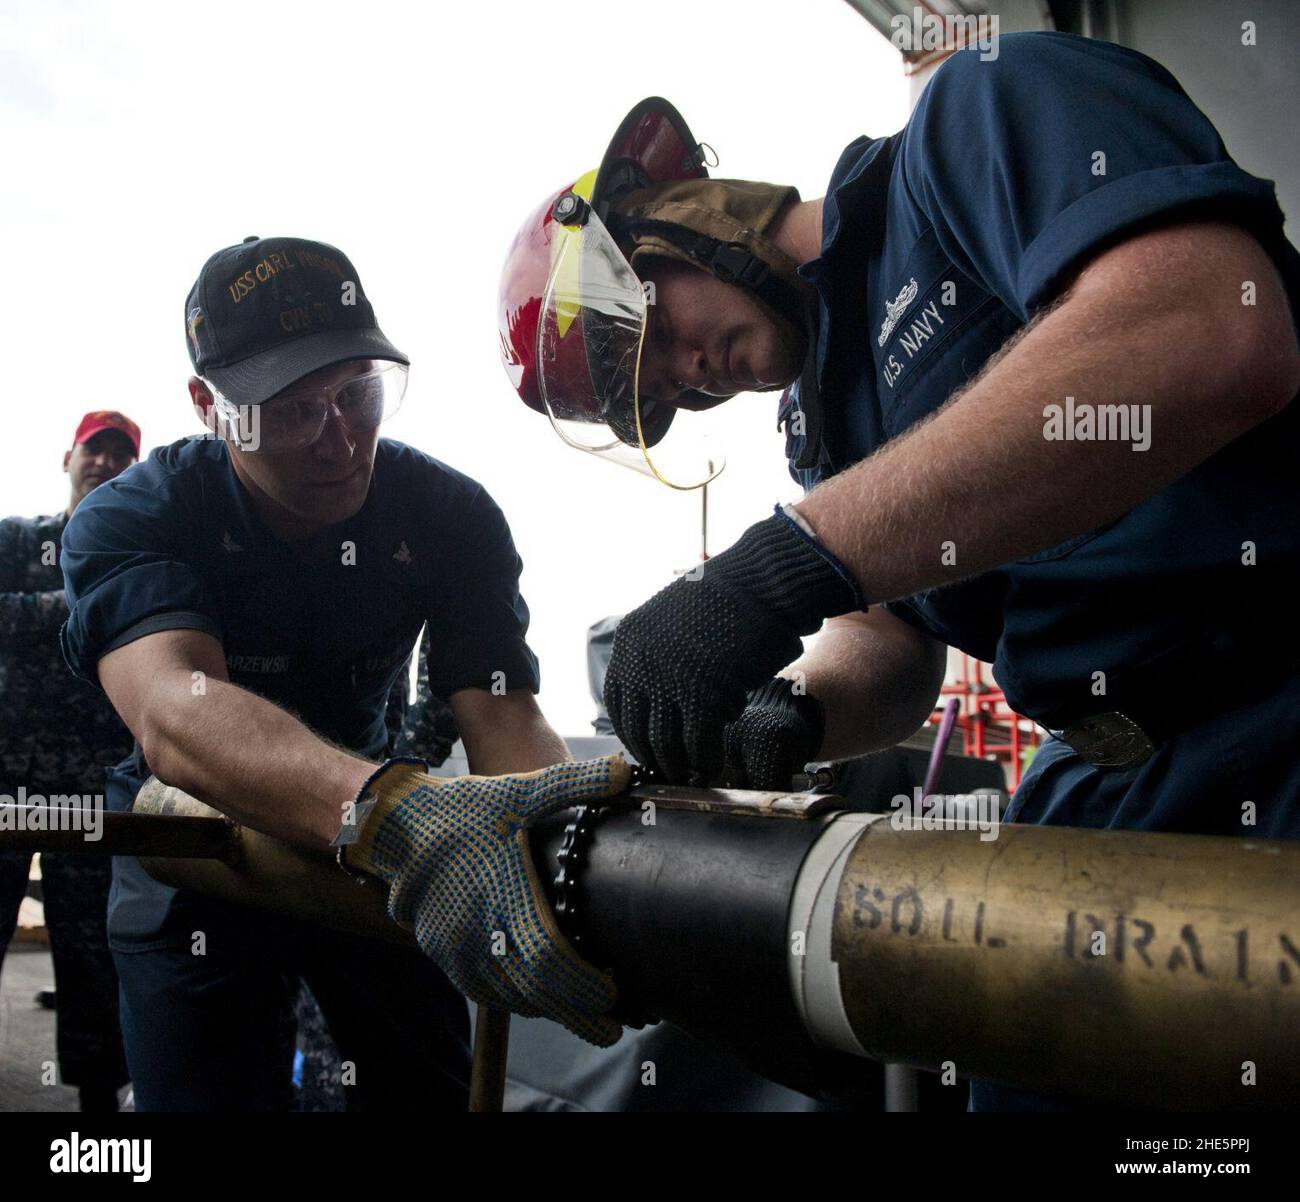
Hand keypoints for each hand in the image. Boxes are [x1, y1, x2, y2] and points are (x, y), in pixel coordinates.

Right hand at [344, 754, 630, 1045]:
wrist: (399, 827)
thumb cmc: (467, 810)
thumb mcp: (522, 791)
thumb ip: (577, 783)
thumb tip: (626, 770)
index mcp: (505, 894)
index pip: (548, 958)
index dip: (581, 985)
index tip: (613, 994)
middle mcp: (478, 932)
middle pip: (534, 993)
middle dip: (576, 1015)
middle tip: (612, 1029)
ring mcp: (457, 950)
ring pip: (509, 997)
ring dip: (547, 1010)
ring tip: (583, 1015)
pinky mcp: (443, 956)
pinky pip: (485, 991)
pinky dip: (516, 1000)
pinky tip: (538, 1000)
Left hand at [604, 508, 861, 782]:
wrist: (759, 585)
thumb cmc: (727, 598)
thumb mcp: (673, 617)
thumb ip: (660, 652)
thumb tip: (658, 691)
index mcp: (630, 641)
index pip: (616, 698)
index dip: (630, 727)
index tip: (641, 743)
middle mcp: (641, 663)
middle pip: (636, 726)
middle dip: (652, 753)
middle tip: (667, 769)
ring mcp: (669, 681)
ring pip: (664, 741)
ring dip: (677, 762)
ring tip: (692, 772)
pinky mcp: (702, 696)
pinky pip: (697, 742)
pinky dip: (705, 757)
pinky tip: (714, 763)